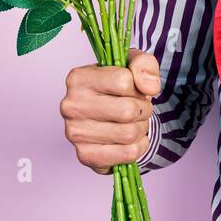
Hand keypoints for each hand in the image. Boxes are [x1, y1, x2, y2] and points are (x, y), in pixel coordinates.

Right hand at [60, 49, 159, 173]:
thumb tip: (149, 87)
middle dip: (143, 110)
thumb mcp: (133, 65)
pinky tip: (130, 139)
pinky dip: (138, 146)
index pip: (123, 81)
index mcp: (78, 78)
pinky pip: (127, 154)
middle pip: (127, 110)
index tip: (134, 89)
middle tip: (138, 109)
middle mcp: (71, 105)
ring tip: (133, 122)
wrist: (109, 118)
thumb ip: (144, 65)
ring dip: (141, 128)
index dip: (138, 87)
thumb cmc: (119, 89)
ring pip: (129, 134)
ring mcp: (75, 133)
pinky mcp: (85, 155)